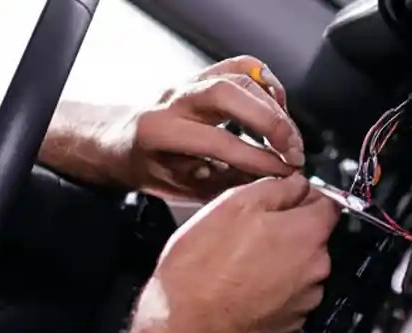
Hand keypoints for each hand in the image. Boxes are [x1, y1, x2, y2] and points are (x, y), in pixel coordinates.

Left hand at [105, 56, 304, 202]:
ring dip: (273, 103)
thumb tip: (263, 180)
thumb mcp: (175, 187)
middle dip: (270, 121)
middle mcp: (174, 100)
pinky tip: (277, 106)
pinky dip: (265, 82)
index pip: (217, 141)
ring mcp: (189, 82)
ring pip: (238, 75)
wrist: (119, 141)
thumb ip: (216, 184)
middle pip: (230, 94)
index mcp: (160, 131)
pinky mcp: (202, 75)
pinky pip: (240, 66)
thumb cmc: (145, 167)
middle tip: (292, 149)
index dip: (256, 158)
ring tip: (289, 134)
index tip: (282, 172)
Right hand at [132, 175, 338, 332]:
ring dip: (279, 263)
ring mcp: (305, 300)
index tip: (282, 199)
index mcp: (308, 232)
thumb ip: (275, 188)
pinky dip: (271, 291)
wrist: (189, 323)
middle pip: (313, 239)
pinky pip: (287, 298)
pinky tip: (242, 289)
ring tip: (241, 266)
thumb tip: (296, 184)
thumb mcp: (233, 205)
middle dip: (288, 233)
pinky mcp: (289, 324)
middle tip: (248, 235)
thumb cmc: (205, 264)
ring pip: (299, 269)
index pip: (328, 203)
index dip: (304, 197)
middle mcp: (317, 267)